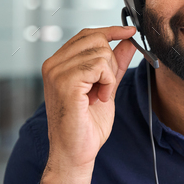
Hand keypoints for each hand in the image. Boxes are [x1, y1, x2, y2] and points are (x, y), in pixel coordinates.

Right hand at [41, 26, 136, 171]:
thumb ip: (115, 63)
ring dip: (110, 76)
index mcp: (58, 63)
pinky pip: (100, 66)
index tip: (130, 31)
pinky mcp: (65, 82)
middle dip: (111, 61)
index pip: (87, 34)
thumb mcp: (106, 86)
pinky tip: (99, 98)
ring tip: (99, 95)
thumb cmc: (87, 124)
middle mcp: (53, 64)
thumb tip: (128, 41)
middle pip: (96, 38)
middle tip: (106, 85)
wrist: (76, 152)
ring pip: (101, 51)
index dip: (111, 31)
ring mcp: (57, 72)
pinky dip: (108, 82)